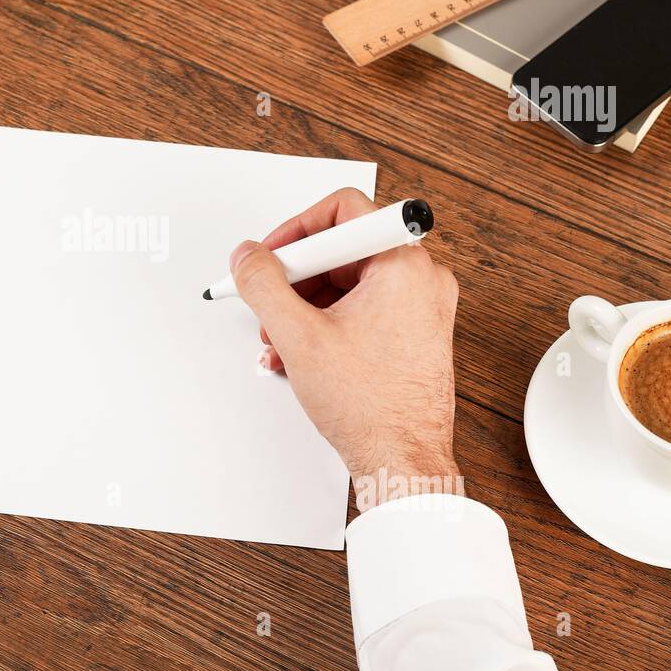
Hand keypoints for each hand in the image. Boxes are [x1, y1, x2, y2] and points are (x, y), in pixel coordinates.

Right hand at [230, 189, 459, 511]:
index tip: (270, 255)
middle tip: (270, 302)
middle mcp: (422, 280)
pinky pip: (363, 309)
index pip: (344, 210)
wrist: (402, 460)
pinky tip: (301, 352)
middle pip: (343, 250)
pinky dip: (327, 323)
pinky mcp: (415, 334)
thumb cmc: (373, 407)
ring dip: (305, 306)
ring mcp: (422, 309)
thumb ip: (263, 283)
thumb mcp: (298, 334)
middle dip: (296, 278)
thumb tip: (248, 257)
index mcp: (405, 266)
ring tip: (282, 338)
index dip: (295, 230)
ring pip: (349, 283)